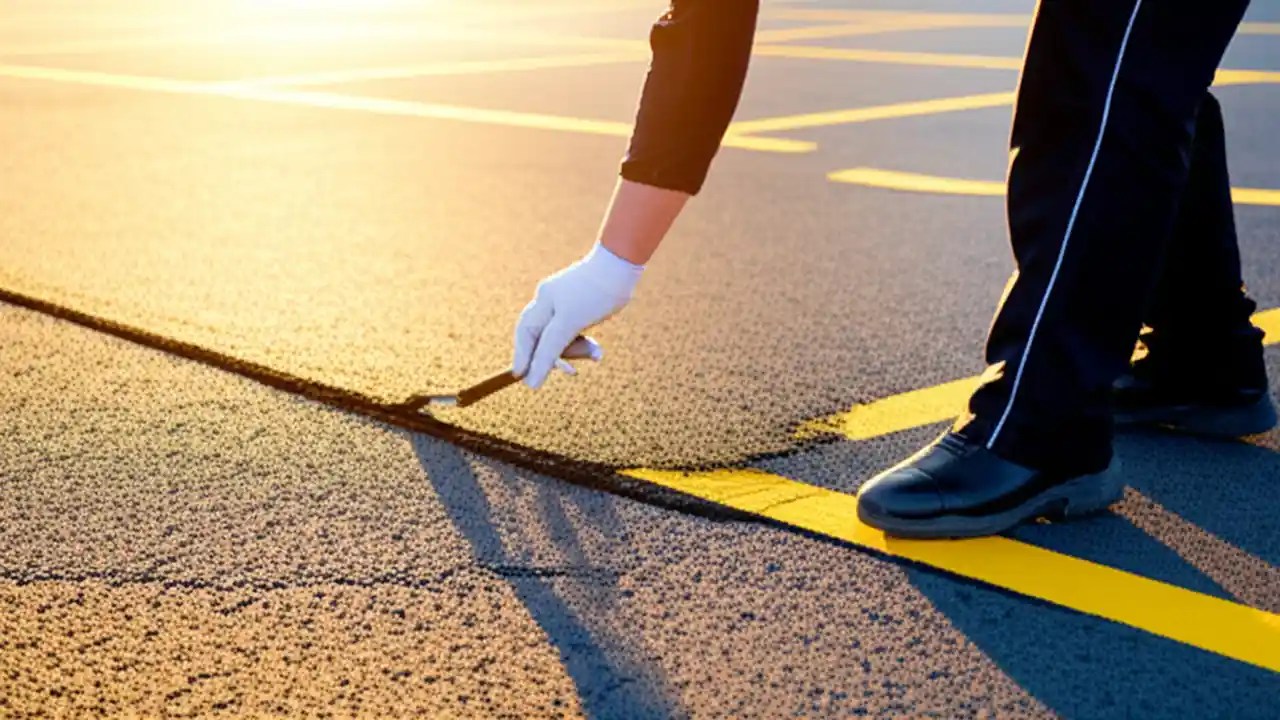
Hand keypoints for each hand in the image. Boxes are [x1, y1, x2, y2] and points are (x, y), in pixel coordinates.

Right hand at [513, 243, 642, 388]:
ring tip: (596, 354)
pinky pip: (576, 332)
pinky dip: (585, 342)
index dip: (522, 357)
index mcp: (542, 302)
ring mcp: (565, 303)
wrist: (622, 265)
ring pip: (562, 337)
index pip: (525, 335)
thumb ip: (547, 353)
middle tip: (572, 371)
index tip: (523, 378)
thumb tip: (529, 382)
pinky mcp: (581, 306)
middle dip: (558, 356)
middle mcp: (550, 302)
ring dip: (577, 350)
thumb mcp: (568, 325)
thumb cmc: (595, 293)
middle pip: (543, 339)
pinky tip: (598, 351)